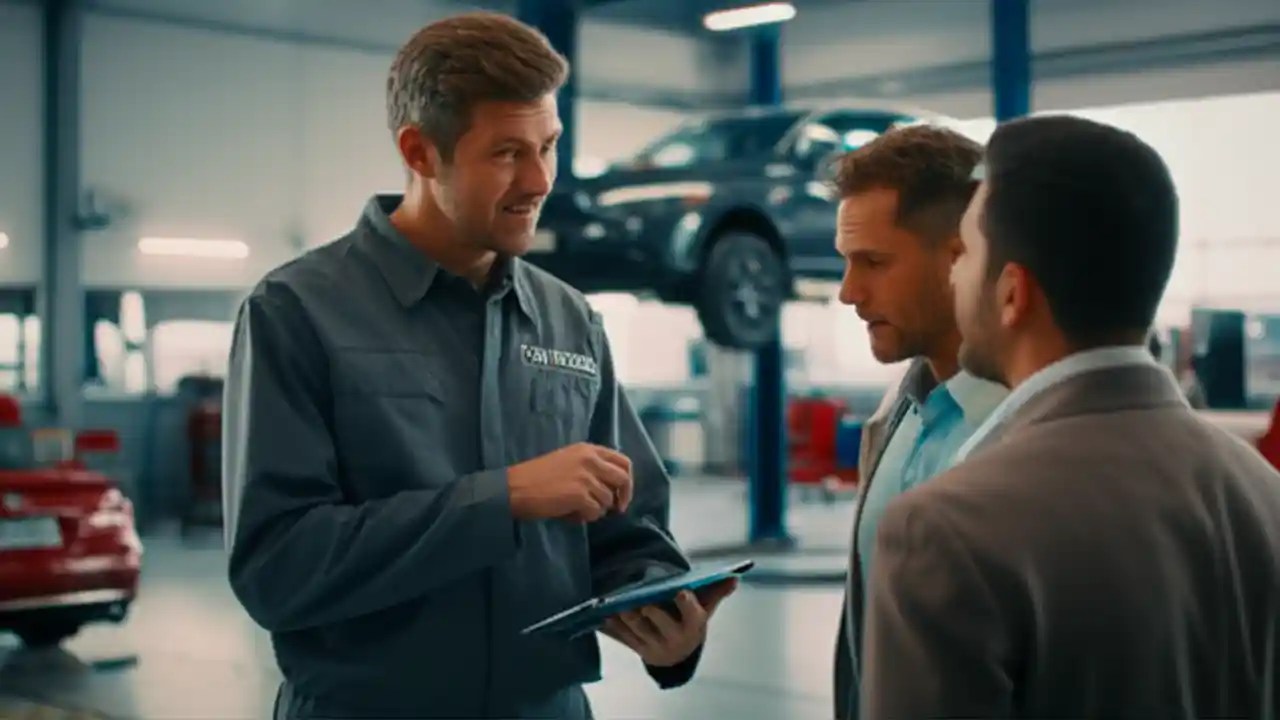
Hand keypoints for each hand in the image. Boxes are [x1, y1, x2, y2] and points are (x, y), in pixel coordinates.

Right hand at [507, 443, 632, 522]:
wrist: (516, 488)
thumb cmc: (538, 477)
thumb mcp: (569, 462)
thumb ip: (591, 469)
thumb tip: (613, 491)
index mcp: (588, 449)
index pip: (623, 461)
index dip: (627, 480)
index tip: (622, 495)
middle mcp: (590, 459)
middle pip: (623, 479)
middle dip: (623, 497)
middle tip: (616, 510)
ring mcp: (586, 477)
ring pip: (608, 500)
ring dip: (596, 509)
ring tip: (575, 509)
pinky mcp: (580, 494)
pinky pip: (595, 512)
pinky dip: (585, 517)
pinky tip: (569, 514)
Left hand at [601, 578, 738, 666]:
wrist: (679, 655)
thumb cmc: (691, 621)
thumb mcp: (706, 608)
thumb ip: (717, 591)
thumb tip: (735, 577)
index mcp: (692, 625)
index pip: (691, 613)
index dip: (685, 603)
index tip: (680, 591)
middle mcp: (673, 638)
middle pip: (659, 622)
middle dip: (649, 611)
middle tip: (640, 598)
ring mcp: (653, 645)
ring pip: (637, 629)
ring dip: (625, 617)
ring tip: (615, 603)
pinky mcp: (636, 647)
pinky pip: (621, 636)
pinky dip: (611, 626)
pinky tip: (601, 615)